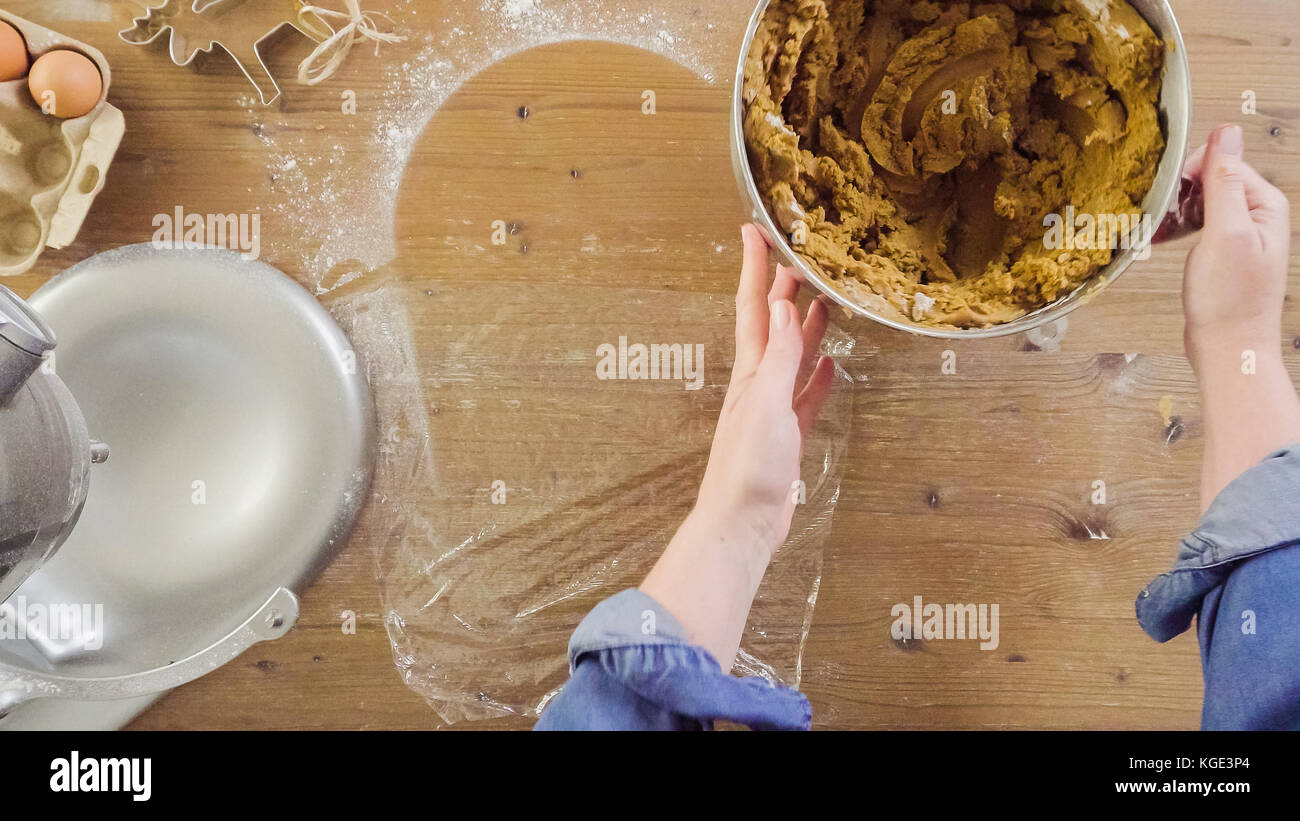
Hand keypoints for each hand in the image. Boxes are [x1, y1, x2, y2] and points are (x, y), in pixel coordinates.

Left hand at [640, 224, 835, 669]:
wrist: (743, 524)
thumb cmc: (749, 469)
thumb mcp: (766, 405)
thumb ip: (779, 357)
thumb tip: (782, 304)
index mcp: (751, 373)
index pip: (752, 308)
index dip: (755, 268)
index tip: (754, 229)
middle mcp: (758, 384)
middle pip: (772, 324)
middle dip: (781, 287)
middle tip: (798, 255)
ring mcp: (772, 409)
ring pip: (792, 356)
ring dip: (804, 326)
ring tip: (823, 300)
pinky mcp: (786, 435)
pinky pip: (805, 395)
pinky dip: (816, 376)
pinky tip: (831, 366)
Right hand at [1181, 123, 1290, 362]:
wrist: (1227, 349)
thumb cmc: (1229, 300)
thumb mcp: (1225, 234)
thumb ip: (1224, 182)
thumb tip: (1226, 132)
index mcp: (1264, 204)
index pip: (1225, 162)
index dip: (1191, 172)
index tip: (1169, 195)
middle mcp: (1255, 215)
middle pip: (1210, 179)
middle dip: (1179, 192)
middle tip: (1160, 216)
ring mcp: (1238, 234)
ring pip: (1199, 201)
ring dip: (1173, 211)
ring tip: (1155, 230)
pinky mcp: (1220, 251)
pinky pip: (1195, 224)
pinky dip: (1174, 228)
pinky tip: (1160, 240)